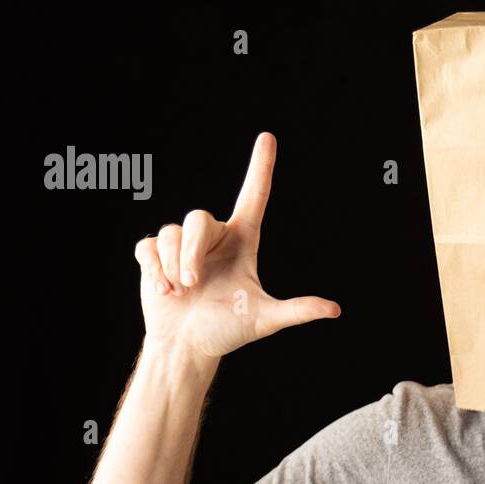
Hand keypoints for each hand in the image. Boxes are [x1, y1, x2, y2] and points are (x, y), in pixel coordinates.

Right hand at [132, 132, 339, 358]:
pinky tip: (163, 290)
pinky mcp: (155, 254)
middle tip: (193, 284)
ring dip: (174, 266)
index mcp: (242, 241)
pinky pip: (149, 245)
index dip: (261, 167)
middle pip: (198, 218)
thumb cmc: (228, 330)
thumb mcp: (264, 319)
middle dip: (192, 252)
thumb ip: (297, 310)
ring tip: (180, 292)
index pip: (254, 196)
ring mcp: (182, 245)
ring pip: (172, 233)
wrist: (187, 346)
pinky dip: (154, 269)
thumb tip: (334, 309)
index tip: (268, 137)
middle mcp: (214, 237)